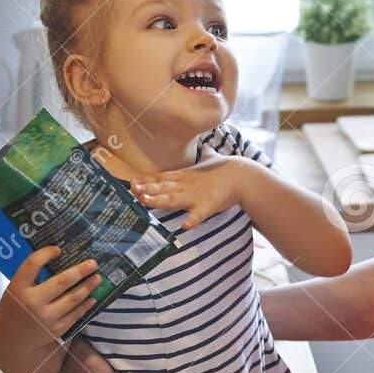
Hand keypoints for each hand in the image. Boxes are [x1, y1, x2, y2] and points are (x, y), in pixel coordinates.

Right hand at [3, 245, 101, 341]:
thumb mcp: (15, 291)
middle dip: (80, 271)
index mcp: (18, 288)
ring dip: (87, 287)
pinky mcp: (56, 329)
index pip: (32, 264)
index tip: (58, 249)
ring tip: (97, 278)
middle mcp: (32, 302)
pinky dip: (85, 305)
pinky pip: (75, 314)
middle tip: (93, 264)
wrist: (12, 340)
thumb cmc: (15, 310)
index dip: (46, 254)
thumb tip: (58, 261)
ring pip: (73, 298)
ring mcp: (45, 317)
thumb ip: (30, 278)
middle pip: (61, 282)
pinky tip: (92, 298)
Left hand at [132, 155, 258, 229]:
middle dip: (147, 189)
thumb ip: (205, 154)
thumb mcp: (211, 158)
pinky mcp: (208, 206)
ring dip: (159, 200)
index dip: (145, 180)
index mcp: (184, 175)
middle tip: (132, 190)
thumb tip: (207, 146)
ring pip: (173, 199)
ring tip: (145, 201)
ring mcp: (196, 196)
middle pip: (162, 188)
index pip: (160, 178)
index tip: (131, 182)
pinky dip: (192, 220)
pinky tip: (184, 226)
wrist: (242, 175)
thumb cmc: (226, 168)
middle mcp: (186, 185)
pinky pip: (198, 215)